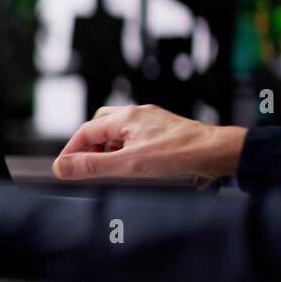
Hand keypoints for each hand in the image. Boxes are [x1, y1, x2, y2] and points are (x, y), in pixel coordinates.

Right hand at [52, 104, 246, 181]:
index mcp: (125, 117)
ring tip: (108, 167)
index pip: (85, 131)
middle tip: (84, 165)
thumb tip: (62, 167)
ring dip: (107, 147)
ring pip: (119, 130)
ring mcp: (152, 121)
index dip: (71, 150)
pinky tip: (133, 162)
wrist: (217, 152)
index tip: (63, 167)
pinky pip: (136, 135)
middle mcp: (138, 114)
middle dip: (88, 145)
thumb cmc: (179, 154)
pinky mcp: (165, 130)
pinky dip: (126, 147)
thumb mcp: (128, 164)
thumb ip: (93, 166)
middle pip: (100, 124)